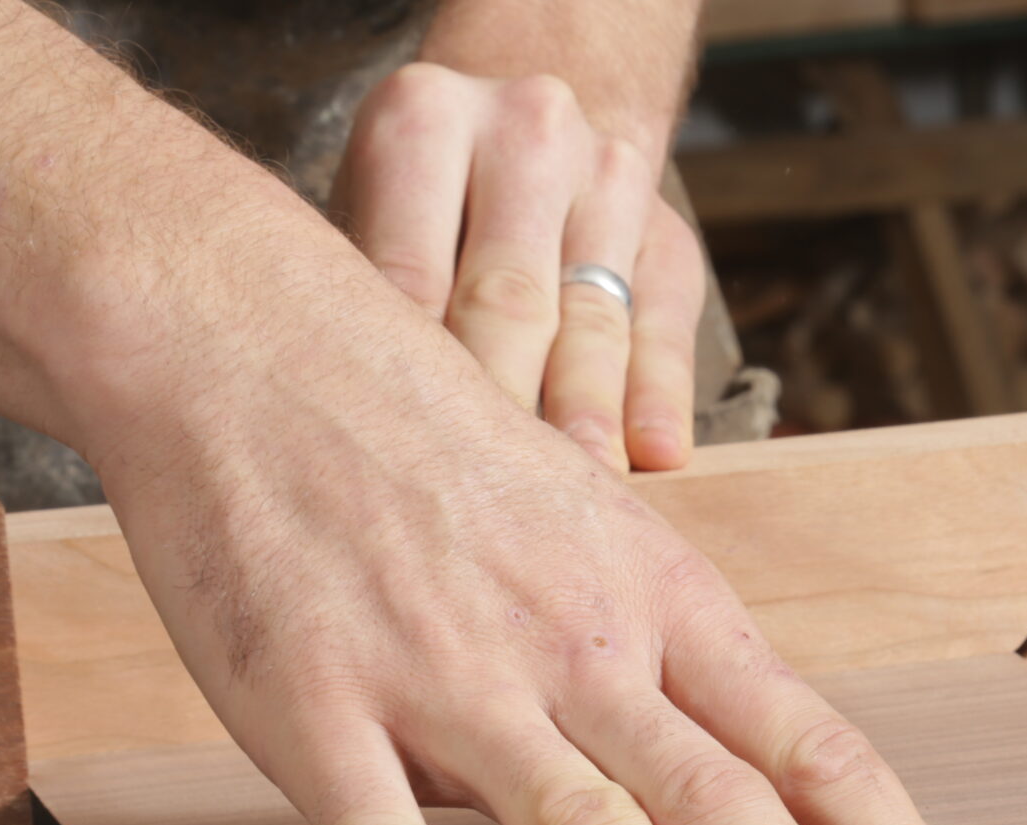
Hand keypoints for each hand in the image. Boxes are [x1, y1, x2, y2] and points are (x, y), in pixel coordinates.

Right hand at [86, 252, 1004, 824]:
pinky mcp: (320, 707)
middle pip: (717, 797)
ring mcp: (448, 678)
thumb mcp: (583, 525)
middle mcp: (575, 643)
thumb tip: (690, 789)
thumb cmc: (425, 439)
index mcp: (653, 599)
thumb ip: (642, 659)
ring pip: (580, 823)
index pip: (802, 741)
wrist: (255, 343)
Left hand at [331, 63, 703, 475]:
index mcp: (423, 118)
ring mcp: (608, 177)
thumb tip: (358, 432)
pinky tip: (653, 454)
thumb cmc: (419, 213)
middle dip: (500, 406)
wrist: (526, 135)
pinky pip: (664, 332)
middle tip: (484, 504)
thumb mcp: (369, 224)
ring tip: (578, 493)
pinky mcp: (668, 238)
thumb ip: (367, 303)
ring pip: (592, 321)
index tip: (402, 466)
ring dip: (585, 416)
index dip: (408, 378)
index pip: (411, 272)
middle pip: (509, 297)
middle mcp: (525, 132)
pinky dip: (658, 399)